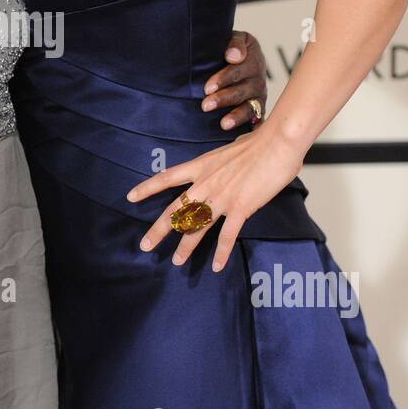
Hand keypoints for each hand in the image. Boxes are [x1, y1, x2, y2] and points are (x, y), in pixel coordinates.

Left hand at [126, 122, 305, 272]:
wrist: (277, 143)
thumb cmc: (259, 142)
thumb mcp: (228, 151)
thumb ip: (219, 164)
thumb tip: (221, 166)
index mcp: (201, 166)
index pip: (167, 177)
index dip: (147, 187)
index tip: (130, 197)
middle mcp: (206, 183)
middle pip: (176, 209)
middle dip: (159, 229)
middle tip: (145, 245)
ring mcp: (222, 196)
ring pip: (197, 226)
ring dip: (186, 246)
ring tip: (177, 261)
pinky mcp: (241, 207)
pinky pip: (228, 235)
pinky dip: (222, 252)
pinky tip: (217, 266)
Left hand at [201, 30, 267, 130]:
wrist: (236, 56)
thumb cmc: (230, 48)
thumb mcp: (235, 38)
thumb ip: (234, 44)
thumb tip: (233, 56)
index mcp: (252, 58)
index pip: (238, 69)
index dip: (223, 78)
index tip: (207, 87)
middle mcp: (258, 77)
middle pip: (242, 90)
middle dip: (223, 98)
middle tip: (205, 105)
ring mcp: (259, 94)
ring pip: (250, 107)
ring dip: (236, 116)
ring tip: (223, 124)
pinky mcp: (258, 108)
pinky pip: (257, 119)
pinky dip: (252, 127)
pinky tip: (244, 136)